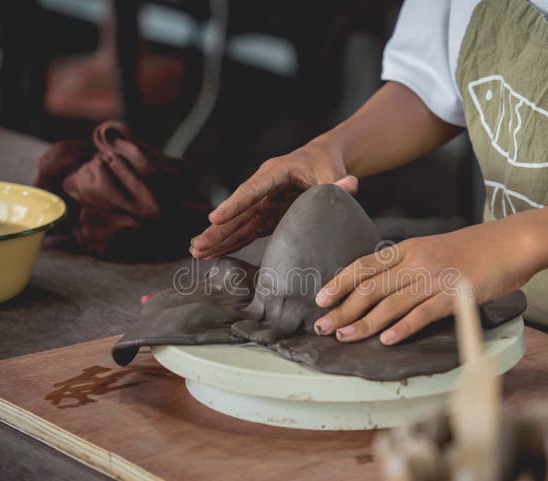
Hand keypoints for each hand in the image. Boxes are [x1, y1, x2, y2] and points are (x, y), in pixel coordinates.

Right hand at [191, 141, 357, 257]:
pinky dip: (232, 243)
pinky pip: (246, 230)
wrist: (323, 160)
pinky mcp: (267, 215)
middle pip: (238, 210)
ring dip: (219, 238)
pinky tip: (214, 254)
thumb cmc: (327, 162)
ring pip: (238, 223)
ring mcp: (263, 203)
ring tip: (197, 254)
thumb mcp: (332, 170)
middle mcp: (264, 187)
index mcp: (276, 172)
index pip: (253, 190)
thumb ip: (338, 181)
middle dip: (217, 229)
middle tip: (196, 246)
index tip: (214, 217)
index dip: (234, 204)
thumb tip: (351, 186)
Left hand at [313, 219, 539, 344]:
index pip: (364, 265)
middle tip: (322, 327)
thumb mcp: (433, 249)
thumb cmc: (474, 249)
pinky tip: (386, 340)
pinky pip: (422, 313)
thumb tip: (382, 286)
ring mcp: (433, 278)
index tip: (321, 298)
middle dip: (343, 309)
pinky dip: (402, 328)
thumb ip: (408, 266)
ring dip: (364, 323)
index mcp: (407, 249)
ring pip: (390, 303)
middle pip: (370, 287)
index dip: (340, 283)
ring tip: (345, 337)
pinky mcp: (453, 295)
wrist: (511, 243)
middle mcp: (415, 262)